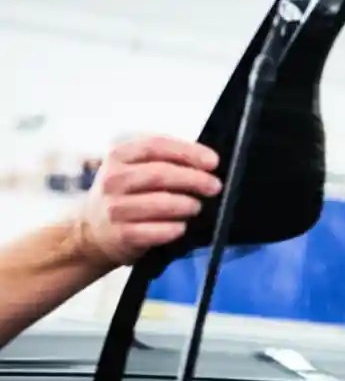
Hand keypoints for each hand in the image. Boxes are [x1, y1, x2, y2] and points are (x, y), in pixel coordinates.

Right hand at [73, 135, 221, 266]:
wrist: (94, 230)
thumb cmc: (128, 193)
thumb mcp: (136, 168)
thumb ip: (166, 160)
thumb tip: (208, 163)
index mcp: (119, 155)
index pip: (156, 146)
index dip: (188, 152)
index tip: (213, 161)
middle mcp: (113, 179)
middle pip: (160, 173)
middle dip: (194, 179)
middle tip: (214, 186)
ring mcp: (114, 208)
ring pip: (159, 203)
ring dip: (185, 204)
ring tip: (196, 206)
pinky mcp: (120, 234)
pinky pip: (154, 231)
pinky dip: (173, 229)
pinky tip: (181, 227)